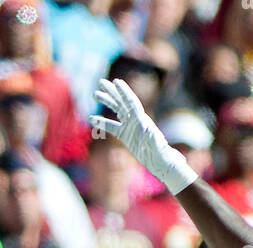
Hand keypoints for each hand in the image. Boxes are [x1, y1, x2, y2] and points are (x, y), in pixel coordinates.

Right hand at [93, 78, 197, 196]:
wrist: (159, 161)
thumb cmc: (160, 154)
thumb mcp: (156, 145)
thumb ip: (152, 138)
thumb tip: (147, 130)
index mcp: (141, 119)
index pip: (131, 102)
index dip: (124, 92)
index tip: (116, 82)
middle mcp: (135, 119)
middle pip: (122, 102)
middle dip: (112, 92)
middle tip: (101, 82)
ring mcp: (129, 126)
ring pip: (116, 110)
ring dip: (106, 101)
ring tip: (95, 94)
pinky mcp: (125, 135)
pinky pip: (112, 126)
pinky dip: (102, 122)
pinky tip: (92, 119)